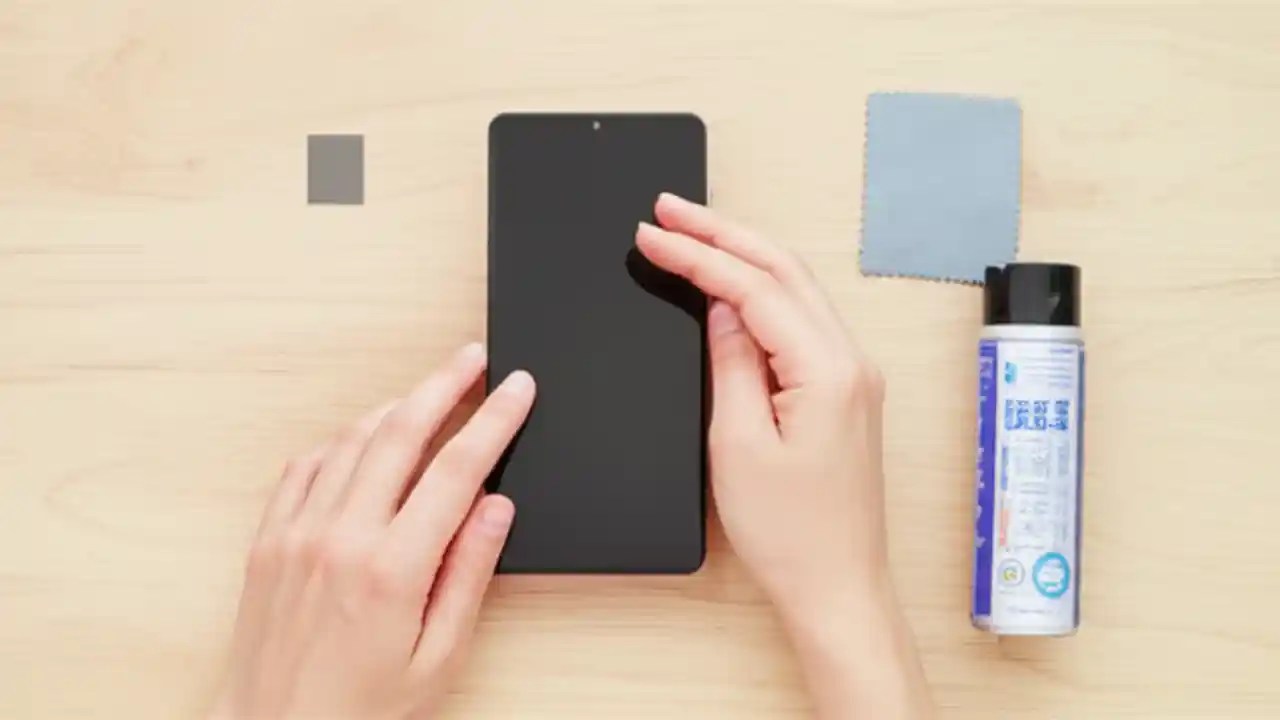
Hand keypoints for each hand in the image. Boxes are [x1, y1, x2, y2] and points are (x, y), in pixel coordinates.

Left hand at [213, 345, 534, 719]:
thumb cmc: (361, 711)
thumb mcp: (439, 657)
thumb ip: (469, 574)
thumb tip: (497, 506)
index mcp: (392, 569)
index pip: (457, 469)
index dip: (494, 420)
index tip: (517, 389)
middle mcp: (340, 538)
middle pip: (401, 433)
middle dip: (444, 385)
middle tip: (472, 357)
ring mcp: (297, 534)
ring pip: (350, 440)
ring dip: (394, 406)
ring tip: (427, 391)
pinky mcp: (267, 542)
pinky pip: (303, 467)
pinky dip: (339, 441)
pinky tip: (362, 440)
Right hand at [637, 195, 932, 718]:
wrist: (837, 587)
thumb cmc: (791, 534)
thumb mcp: (738, 443)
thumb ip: (731, 362)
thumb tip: (721, 306)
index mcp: (827, 370)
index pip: (754, 287)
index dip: (697, 255)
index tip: (651, 234)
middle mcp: (850, 361)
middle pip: (783, 270)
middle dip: (723, 232)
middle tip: (669, 209)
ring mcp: (852, 374)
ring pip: (795, 289)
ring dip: (743, 255)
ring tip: (692, 232)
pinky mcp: (843, 391)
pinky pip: (801, 321)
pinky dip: (763, 292)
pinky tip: (730, 286)